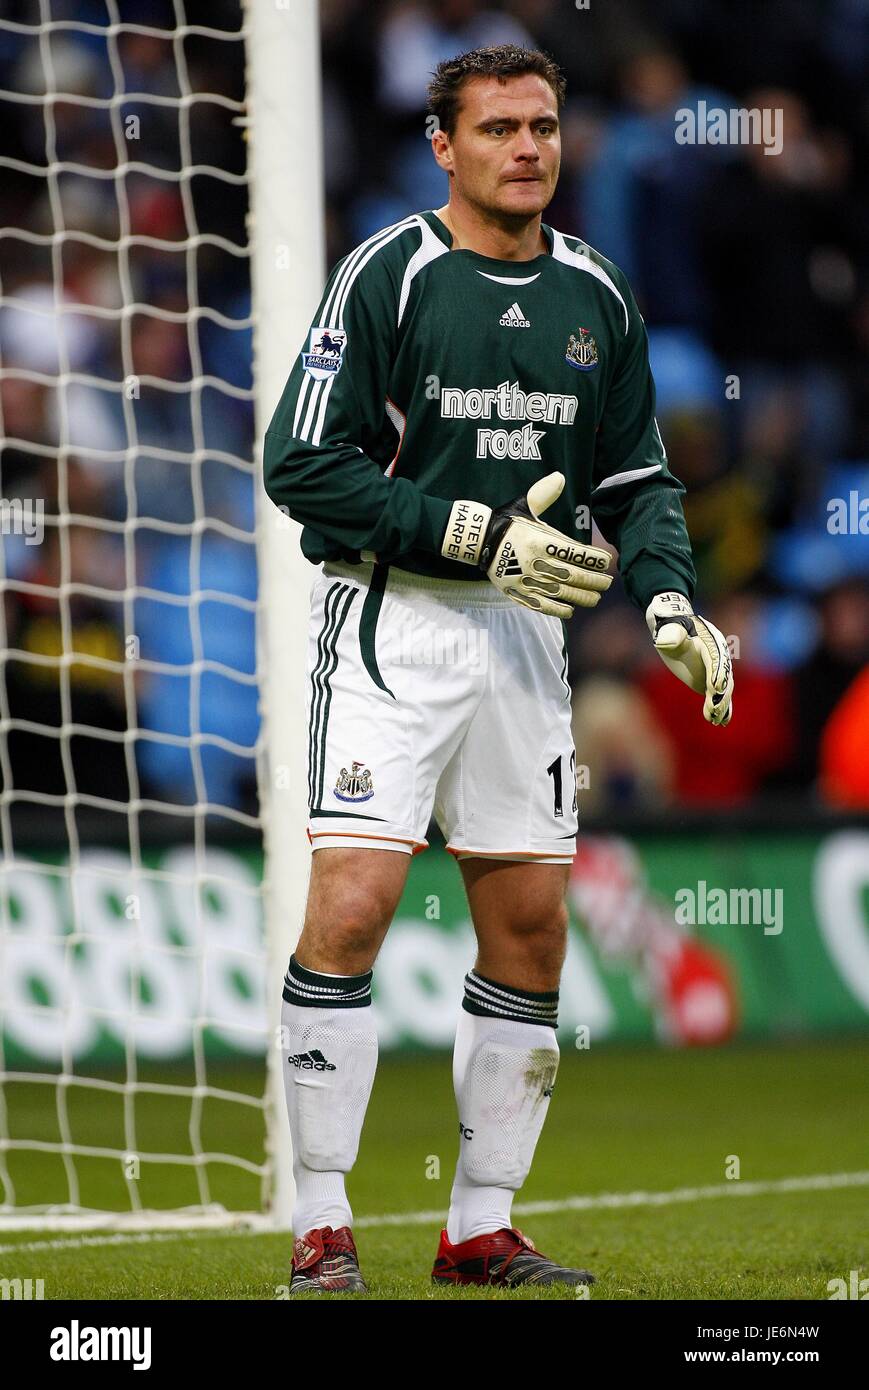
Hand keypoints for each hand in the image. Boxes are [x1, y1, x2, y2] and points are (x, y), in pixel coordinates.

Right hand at [442, 472, 611, 617]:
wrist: (479, 541)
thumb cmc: (507, 523)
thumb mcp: (525, 505)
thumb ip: (544, 493)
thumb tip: (560, 476)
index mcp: (541, 540)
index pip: (576, 552)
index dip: (595, 559)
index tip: (606, 562)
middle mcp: (536, 562)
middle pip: (574, 576)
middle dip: (594, 581)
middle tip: (607, 583)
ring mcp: (527, 580)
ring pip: (561, 593)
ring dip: (582, 597)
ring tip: (595, 598)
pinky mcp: (518, 593)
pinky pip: (541, 606)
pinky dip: (558, 610)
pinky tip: (570, 610)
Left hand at [646, 591, 733, 725]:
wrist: (673, 626)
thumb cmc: (670, 626)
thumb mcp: (668, 627)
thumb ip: (671, 633)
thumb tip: (667, 641)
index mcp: (710, 641)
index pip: (716, 659)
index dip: (716, 673)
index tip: (714, 687)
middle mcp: (719, 656)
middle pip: (723, 677)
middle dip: (719, 694)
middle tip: (712, 709)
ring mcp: (716, 669)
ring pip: (723, 689)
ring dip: (720, 705)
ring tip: (714, 720)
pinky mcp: (711, 680)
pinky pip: (720, 694)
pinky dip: (723, 708)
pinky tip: (722, 722)